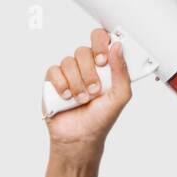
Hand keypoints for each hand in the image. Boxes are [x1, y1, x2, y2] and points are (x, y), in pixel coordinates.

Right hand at [44, 26, 131, 152]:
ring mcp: (69, 73)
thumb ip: (122, 72)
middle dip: (89, 72)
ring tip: (82, 100)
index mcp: (103, 66)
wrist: (80, 138)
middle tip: (94, 90)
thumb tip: (118, 47)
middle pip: (83, 51)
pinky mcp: (53, 81)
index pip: (101, 39)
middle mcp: (85, 66)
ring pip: (68, 62)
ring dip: (77, 84)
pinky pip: (54, 71)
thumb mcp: (120, 97)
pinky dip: (62, 86)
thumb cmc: (100, 119)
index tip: (102, 61)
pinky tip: (67, 98)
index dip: (100, 44)